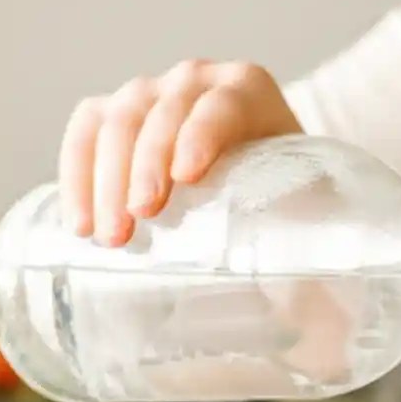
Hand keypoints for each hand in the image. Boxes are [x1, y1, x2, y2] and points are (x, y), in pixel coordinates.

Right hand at [59, 59, 302, 244]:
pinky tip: (78, 222)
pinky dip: (76, 173)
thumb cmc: (290, 200)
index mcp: (251, 91)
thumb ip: (314, 241)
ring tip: (109, 237)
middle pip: (163, 111)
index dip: (202, 134)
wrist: (258, 181)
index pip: (223, 104)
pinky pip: (85, 130)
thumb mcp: (310, 207)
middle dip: (145, 166)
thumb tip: (323, 320)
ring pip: (118, 120)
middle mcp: (198, 81)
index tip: (187, 178)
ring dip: (106, 179)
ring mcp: (151, 92)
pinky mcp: (114, 112)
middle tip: (137, 222)